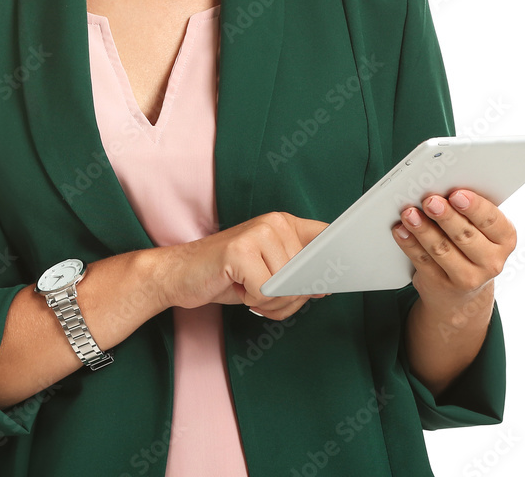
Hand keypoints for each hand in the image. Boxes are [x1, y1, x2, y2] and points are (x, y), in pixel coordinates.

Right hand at [154, 211, 330, 320]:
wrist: (181, 274)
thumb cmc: (227, 276)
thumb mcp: (268, 276)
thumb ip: (297, 277)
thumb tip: (325, 287)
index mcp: (286, 224)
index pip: (327, 236)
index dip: (337, 259)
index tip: (342, 275)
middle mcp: (275, 222)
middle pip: (308, 276)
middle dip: (288, 299)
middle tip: (261, 292)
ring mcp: (258, 232)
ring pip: (287, 287)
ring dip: (267, 302)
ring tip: (246, 287)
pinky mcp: (240, 249)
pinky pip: (265, 291)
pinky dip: (251, 300)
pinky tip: (235, 285)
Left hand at [391, 189, 517, 315]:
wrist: (462, 292)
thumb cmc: (471, 246)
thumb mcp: (480, 229)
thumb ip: (468, 210)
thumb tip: (442, 188)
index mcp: (504, 240)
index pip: (492, 221)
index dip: (474, 207)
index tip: (457, 194)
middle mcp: (491, 261)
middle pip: (465, 236)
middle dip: (446, 216)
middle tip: (430, 201)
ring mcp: (467, 278)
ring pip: (442, 250)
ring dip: (423, 229)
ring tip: (409, 214)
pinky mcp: (442, 284)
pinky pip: (423, 261)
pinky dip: (409, 243)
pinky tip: (401, 230)